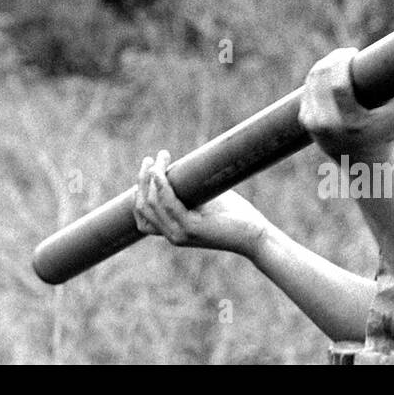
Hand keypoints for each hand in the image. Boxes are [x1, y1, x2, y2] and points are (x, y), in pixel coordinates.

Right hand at [133, 150, 269, 258]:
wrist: (255, 235)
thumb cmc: (234, 214)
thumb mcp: (205, 199)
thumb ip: (189, 190)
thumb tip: (179, 165)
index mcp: (173, 230)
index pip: (142, 216)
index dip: (138, 192)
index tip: (147, 170)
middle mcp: (172, 235)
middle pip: (143, 207)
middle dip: (142, 180)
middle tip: (150, 159)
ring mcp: (180, 234)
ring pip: (152, 204)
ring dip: (151, 178)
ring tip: (158, 159)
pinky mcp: (191, 229)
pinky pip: (169, 205)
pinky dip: (161, 187)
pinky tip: (161, 174)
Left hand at [298, 47, 393, 162]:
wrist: (363, 164)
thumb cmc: (386, 133)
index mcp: (351, 123)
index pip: (337, 85)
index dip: (342, 62)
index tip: (353, 53)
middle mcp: (328, 124)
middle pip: (320, 78)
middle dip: (333, 59)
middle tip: (347, 54)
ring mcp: (314, 124)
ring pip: (311, 81)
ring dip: (324, 65)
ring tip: (340, 61)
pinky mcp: (306, 121)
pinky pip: (307, 90)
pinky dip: (317, 77)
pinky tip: (329, 73)